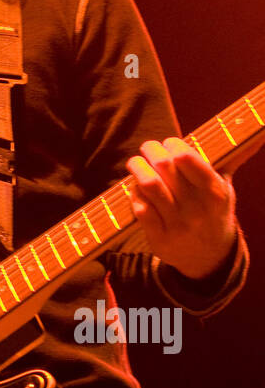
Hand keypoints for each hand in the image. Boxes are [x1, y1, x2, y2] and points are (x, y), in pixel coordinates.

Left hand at [125, 137, 236, 279]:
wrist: (209, 257)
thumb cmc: (213, 210)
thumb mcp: (226, 187)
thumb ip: (235, 156)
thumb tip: (259, 130)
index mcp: (216, 193)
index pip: (189, 160)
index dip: (174, 145)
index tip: (170, 143)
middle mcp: (197, 210)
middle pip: (165, 168)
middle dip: (151, 150)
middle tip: (149, 148)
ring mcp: (178, 226)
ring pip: (149, 186)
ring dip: (138, 168)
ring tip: (136, 162)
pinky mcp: (160, 239)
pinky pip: (140, 208)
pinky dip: (134, 193)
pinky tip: (137, 188)